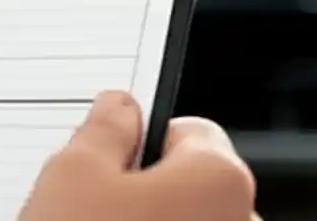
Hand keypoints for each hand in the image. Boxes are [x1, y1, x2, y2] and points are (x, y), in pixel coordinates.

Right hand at [21, 91, 256, 220]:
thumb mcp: (73, 176)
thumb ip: (103, 129)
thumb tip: (119, 106)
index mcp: (220, 177)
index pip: (190, 130)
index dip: (142, 139)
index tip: (110, 154)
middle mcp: (243, 218)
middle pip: (188, 184)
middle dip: (144, 190)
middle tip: (90, 209)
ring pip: (183, 220)